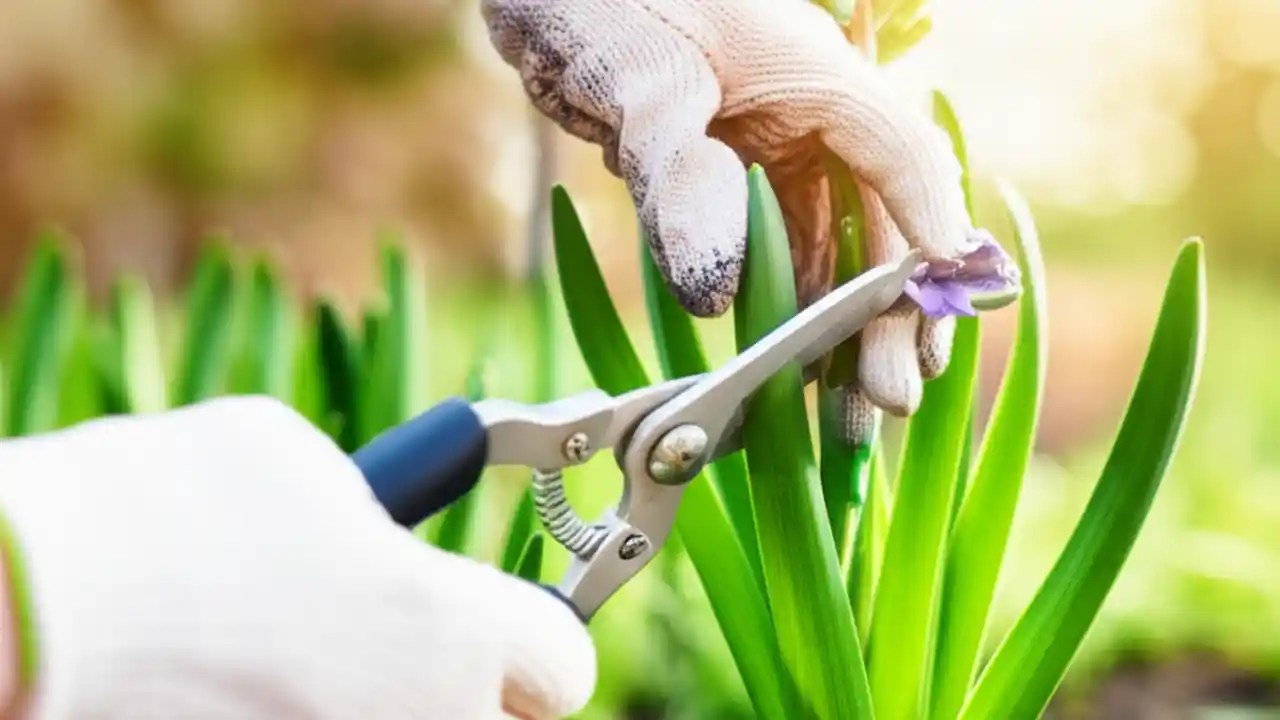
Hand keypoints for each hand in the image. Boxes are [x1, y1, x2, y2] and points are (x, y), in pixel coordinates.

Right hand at [0, 398, 594, 719]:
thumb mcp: (300, 462)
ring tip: (303, 655)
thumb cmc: (168, 512)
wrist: (25, 608)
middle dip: (466, 684)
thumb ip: (376, 511)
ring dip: (383, 705)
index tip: (514, 614)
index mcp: (448, 631)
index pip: (565, 667)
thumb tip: (379, 532)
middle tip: (402, 641)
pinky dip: (309, 715)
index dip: (543, 635)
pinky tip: (247, 683)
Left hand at [483, 0, 1015, 420]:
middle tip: (888, 397)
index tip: (941, 312)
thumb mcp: (640, 79)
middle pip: (875, 220)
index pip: (900, 153)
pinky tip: (801, 367)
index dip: (928, 234)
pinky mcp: (725, 180)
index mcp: (814, 70)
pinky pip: (778, 251)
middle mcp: (807, 115)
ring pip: (831, 247)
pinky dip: (793, 308)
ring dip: (844, 327)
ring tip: (853, 408)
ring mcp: (768, 150)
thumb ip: (679, 179)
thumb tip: (714, 292)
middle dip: (889, 313)